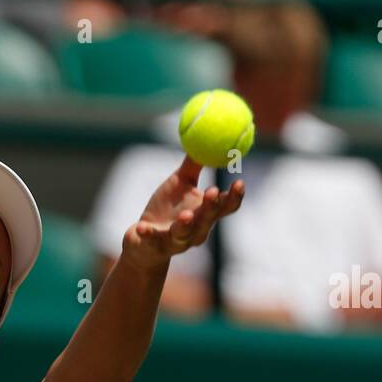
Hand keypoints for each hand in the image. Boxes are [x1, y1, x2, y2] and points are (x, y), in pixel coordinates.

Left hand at [121, 156, 243, 273]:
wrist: (143, 240)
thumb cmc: (168, 208)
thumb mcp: (181, 182)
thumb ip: (195, 163)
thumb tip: (206, 134)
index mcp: (206, 215)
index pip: (226, 207)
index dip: (234, 197)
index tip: (239, 182)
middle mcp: (196, 231)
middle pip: (208, 220)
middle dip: (211, 207)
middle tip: (213, 191)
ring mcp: (175, 241)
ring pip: (184, 234)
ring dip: (186, 225)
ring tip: (185, 215)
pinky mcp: (155, 246)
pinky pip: (151, 240)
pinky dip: (147, 234)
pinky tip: (141, 227)